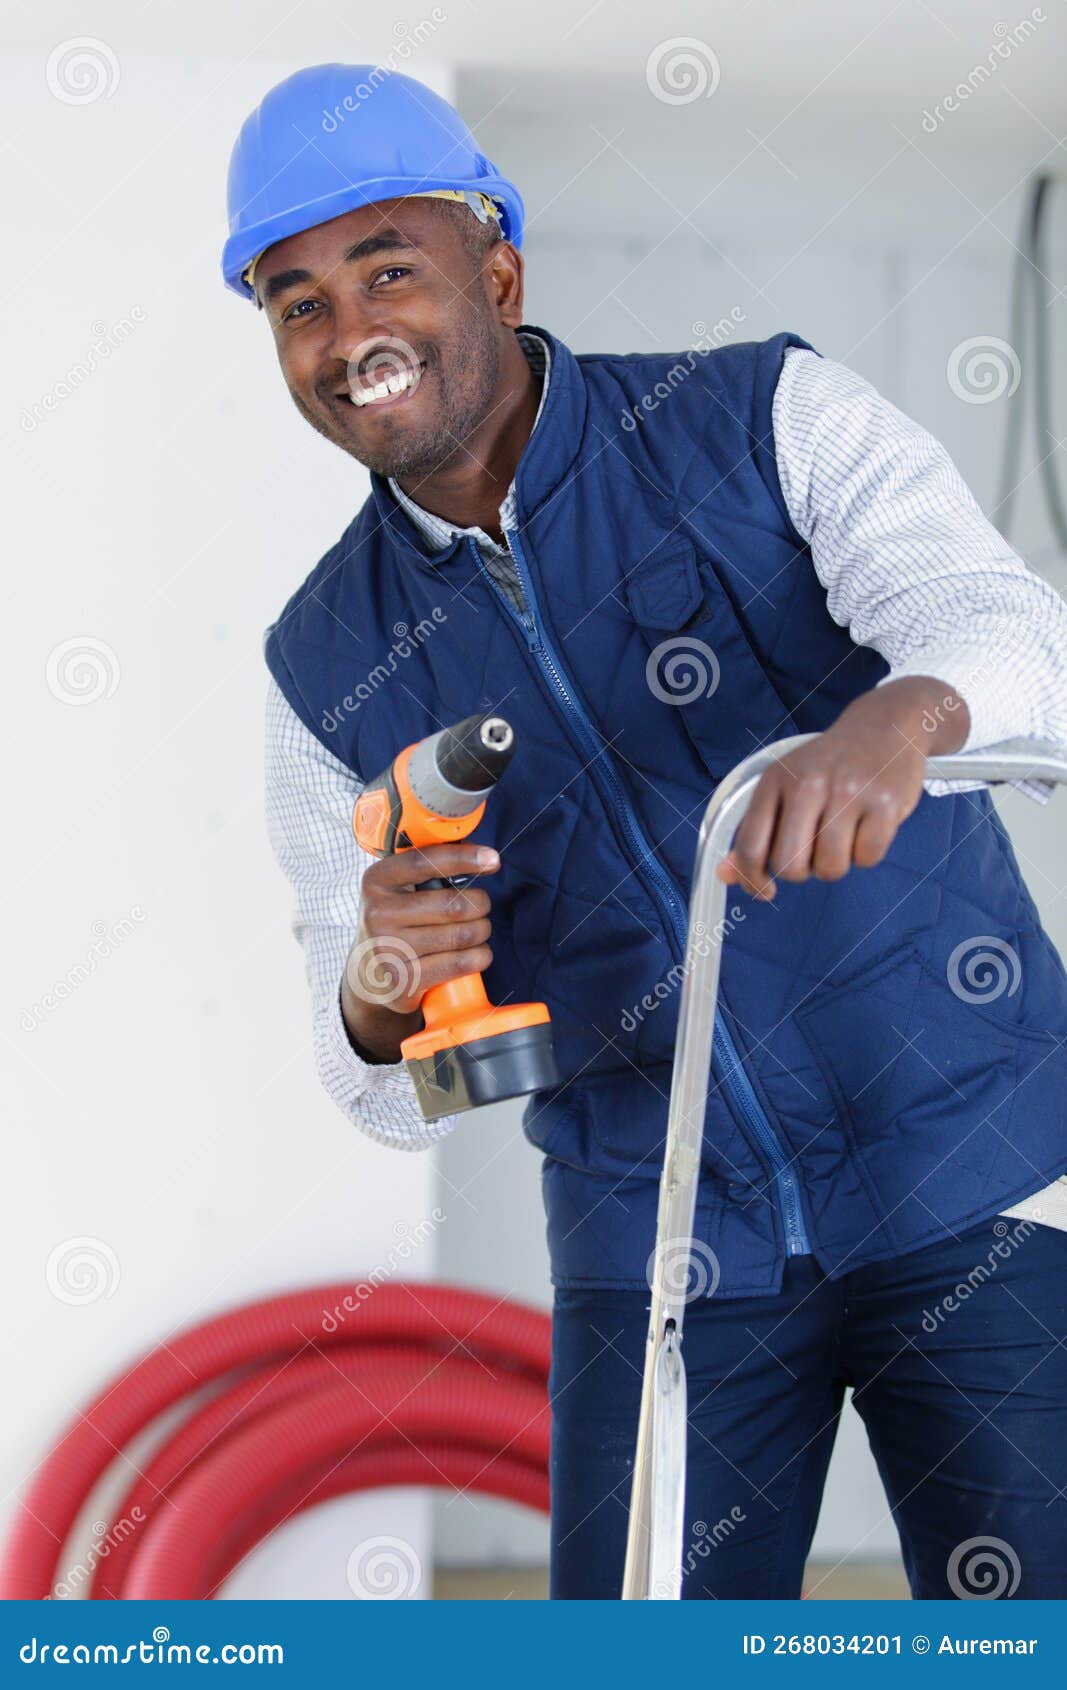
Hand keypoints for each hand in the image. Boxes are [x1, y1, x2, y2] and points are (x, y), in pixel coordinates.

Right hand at [345, 841, 499, 1018]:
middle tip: (479, 908)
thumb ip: (431, 868)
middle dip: (480, 905)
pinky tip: (475, 954)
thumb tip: (482, 854)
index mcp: (376, 882)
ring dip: (481, 931)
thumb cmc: (397, 921)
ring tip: (475, 931)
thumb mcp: (399, 888)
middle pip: (454, 905)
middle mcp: (377, 914)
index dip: (463, 858)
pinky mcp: (403, 981)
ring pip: (463, 935)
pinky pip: (460, 964)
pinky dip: (479, 957)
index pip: (424, 862)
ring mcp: (388, 950)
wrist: (369, 974)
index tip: (492, 859)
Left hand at [716, 676, 969, 900]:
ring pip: (830, 868)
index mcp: (775, 780)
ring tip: (841, 836)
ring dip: (836, 864)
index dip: (752, 880)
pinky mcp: (885, 803)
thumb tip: (725, 875)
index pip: (750, 846)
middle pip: (790, 866)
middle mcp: (808, 784)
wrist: (884, 726)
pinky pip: (868, 858)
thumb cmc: (828, 765)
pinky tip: (866, 828)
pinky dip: (866, 854)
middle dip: (802, 872)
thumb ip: (755, 831)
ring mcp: (848, 792)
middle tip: (813, 850)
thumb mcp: (784, 786)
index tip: (765, 891)